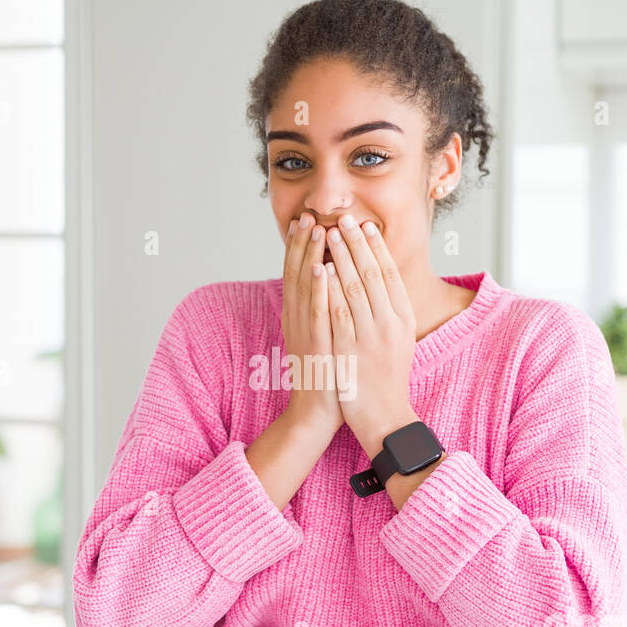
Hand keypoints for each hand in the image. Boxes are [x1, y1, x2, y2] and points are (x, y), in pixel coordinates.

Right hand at [280, 212, 343, 438]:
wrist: (319, 412)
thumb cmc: (328, 374)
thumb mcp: (322, 336)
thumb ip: (322, 310)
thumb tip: (329, 284)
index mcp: (298, 317)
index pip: (297, 274)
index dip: (299, 246)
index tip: (305, 220)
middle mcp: (298, 321)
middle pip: (297, 274)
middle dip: (303, 242)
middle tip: (309, 214)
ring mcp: (306, 333)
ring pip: (305, 288)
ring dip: (309, 256)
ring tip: (315, 228)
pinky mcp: (318, 346)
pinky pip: (318, 313)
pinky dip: (318, 290)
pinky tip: (321, 268)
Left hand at [322, 214, 417, 458]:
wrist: (383, 416)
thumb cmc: (386, 376)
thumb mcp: (398, 338)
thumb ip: (391, 310)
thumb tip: (381, 278)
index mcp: (404, 318)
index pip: (390, 273)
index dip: (377, 247)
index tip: (365, 225)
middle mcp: (390, 323)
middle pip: (372, 273)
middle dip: (357, 243)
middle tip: (344, 219)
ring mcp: (371, 336)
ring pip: (354, 287)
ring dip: (341, 256)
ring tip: (328, 233)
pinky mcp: (351, 349)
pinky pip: (339, 312)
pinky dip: (331, 288)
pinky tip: (322, 268)